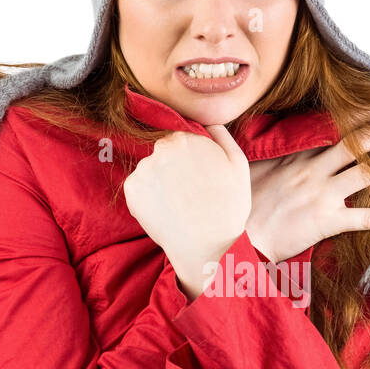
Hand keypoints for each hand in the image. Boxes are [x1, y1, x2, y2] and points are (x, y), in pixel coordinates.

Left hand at [122, 125, 251, 298]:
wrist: (207, 246)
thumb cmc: (228, 206)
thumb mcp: (238, 163)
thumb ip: (221, 135)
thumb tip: (207, 122)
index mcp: (185, 138)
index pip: (179, 139)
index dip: (188, 158)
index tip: (196, 177)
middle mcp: (159, 149)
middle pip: (162, 153)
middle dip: (172, 168)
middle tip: (187, 192)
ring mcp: (143, 170)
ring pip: (149, 170)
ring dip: (159, 182)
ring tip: (177, 204)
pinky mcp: (131, 190)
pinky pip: (138, 188)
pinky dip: (148, 197)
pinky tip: (165, 210)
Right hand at [246, 120, 369, 264]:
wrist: (236, 238)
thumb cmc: (238, 207)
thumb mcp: (241, 167)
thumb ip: (247, 146)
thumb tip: (218, 125)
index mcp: (295, 156)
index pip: (334, 129)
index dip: (361, 116)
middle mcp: (313, 170)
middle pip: (357, 143)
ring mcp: (322, 195)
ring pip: (367, 172)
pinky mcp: (327, 221)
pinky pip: (366, 217)